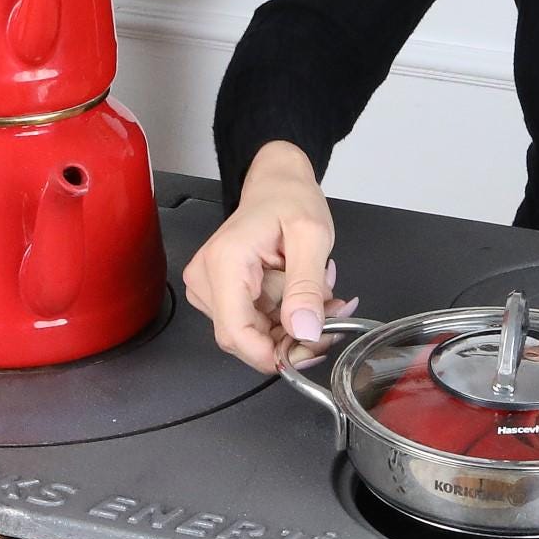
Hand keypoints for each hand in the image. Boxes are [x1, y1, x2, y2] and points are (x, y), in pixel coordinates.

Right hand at [183, 142, 354, 371]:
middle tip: (331, 319)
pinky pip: (256, 325)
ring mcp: (210, 290)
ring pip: (255, 336)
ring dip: (294, 329)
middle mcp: (207, 280)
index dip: (272, 355)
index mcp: (225, 263)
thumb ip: (307, 285)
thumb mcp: (311, 236)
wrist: (276, 184)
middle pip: (246, 339)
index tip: (309, 351)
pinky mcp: (221, 296)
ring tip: (322, 298)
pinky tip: (305, 298)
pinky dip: (287, 320)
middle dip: (292, 340)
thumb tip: (304, 331)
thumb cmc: (289, 199)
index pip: (236, 334)